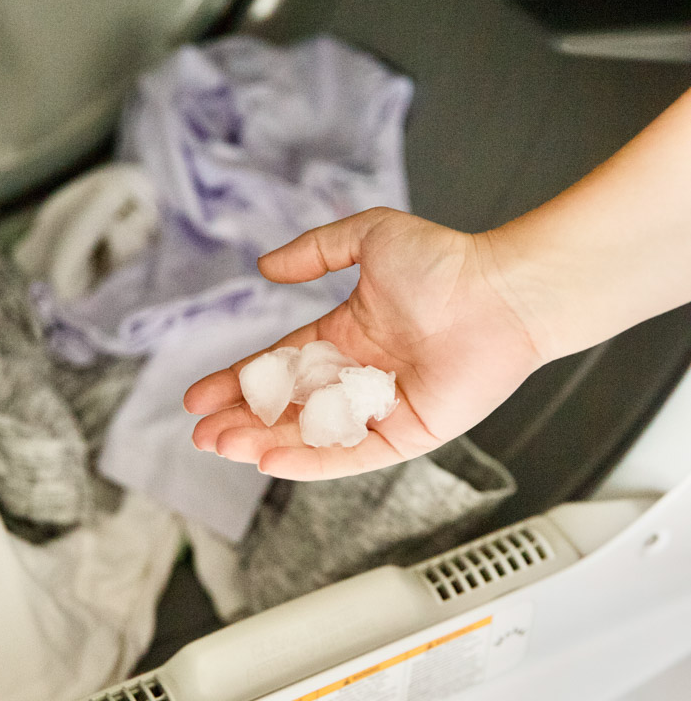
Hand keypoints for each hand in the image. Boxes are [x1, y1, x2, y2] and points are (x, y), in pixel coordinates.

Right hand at [183, 207, 545, 479]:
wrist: (501, 292)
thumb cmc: (444, 262)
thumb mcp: (367, 239)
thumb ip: (314, 253)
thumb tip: (265, 267)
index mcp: (345, 336)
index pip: (279, 367)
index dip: (237, 382)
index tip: (198, 397)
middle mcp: (358, 376)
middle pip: (287, 408)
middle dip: (242, 421)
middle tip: (202, 435)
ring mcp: (380, 409)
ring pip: (310, 435)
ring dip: (263, 442)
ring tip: (221, 447)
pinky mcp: (406, 434)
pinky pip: (350, 454)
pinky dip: (309, 460)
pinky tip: (269, 460)